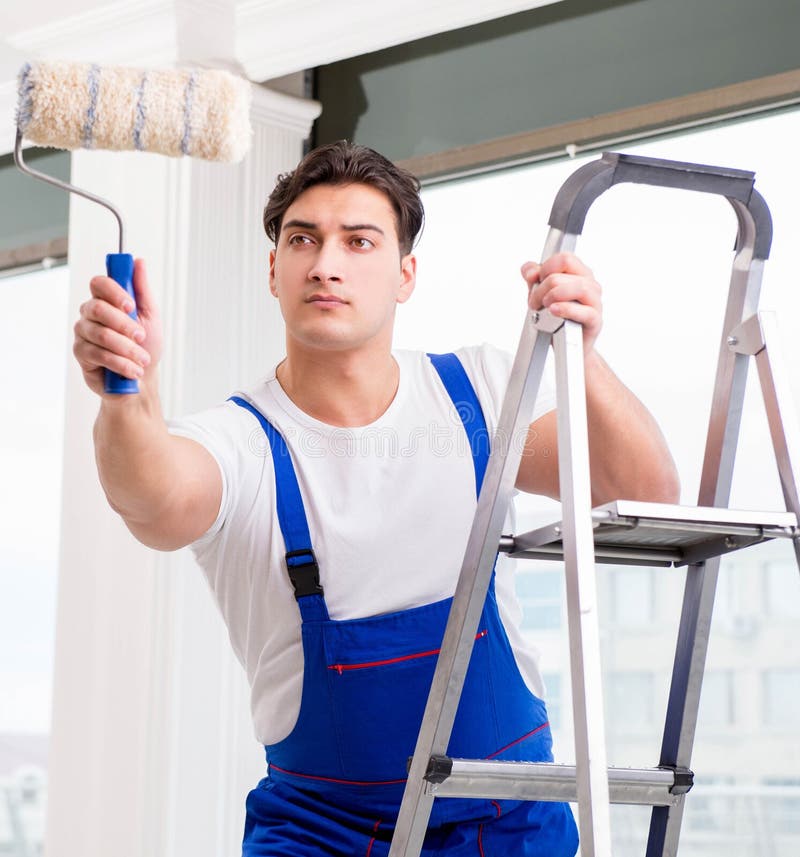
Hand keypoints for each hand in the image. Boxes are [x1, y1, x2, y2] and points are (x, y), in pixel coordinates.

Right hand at [73, 259, 162, 395]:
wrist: (143, 377)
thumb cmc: (147, 345)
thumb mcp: (151, 316)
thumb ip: (142, 290)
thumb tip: (139, 261)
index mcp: (106, 300)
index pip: (99, 284)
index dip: (113, 292)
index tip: (130, 305)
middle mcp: (90, 314)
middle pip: (97, 308)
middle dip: (124, 325)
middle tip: (141, 337)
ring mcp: (83, 333)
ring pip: (100, 334)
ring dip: (127, 349)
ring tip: (143, 360)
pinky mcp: (81, 353)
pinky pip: (98, 354)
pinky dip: (121, 363)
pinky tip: (133, 371)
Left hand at [521, 252, 602, 353]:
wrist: (566, 345)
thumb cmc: (556, 319)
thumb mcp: (540, 295)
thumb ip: (534, 279)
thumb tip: (529, 269)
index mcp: (579, 274)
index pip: (565, 258)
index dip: (546, 268)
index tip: (537, 282)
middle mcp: (590, 285)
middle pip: (564, 274)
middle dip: (541, 288)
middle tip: (534, 302)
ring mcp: (594, 302)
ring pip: (579, 287)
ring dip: (554, 295)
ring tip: (545, 306)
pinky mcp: (595, 320)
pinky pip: (585, 311)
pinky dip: (566, 309)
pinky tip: (554, 311)